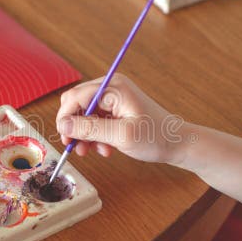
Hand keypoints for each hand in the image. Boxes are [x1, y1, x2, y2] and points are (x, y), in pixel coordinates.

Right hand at [56, 73, 188, 163]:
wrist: (178, 144)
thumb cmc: (156, 137)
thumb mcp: (120, 135)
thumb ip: (90, 128)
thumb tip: (63, 124)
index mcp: (113, 88)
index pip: (75, 96)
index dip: (65, 117)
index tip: (65, 138)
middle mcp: (111, 89)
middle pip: (77, 104)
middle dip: (75, 127)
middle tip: (76, 147)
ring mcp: (114, 99)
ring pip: (84, 115)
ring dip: (85, 134)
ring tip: (92, 152)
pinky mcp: (116, 110)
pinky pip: (95, 121)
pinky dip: (96, 136)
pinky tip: (105, 149)